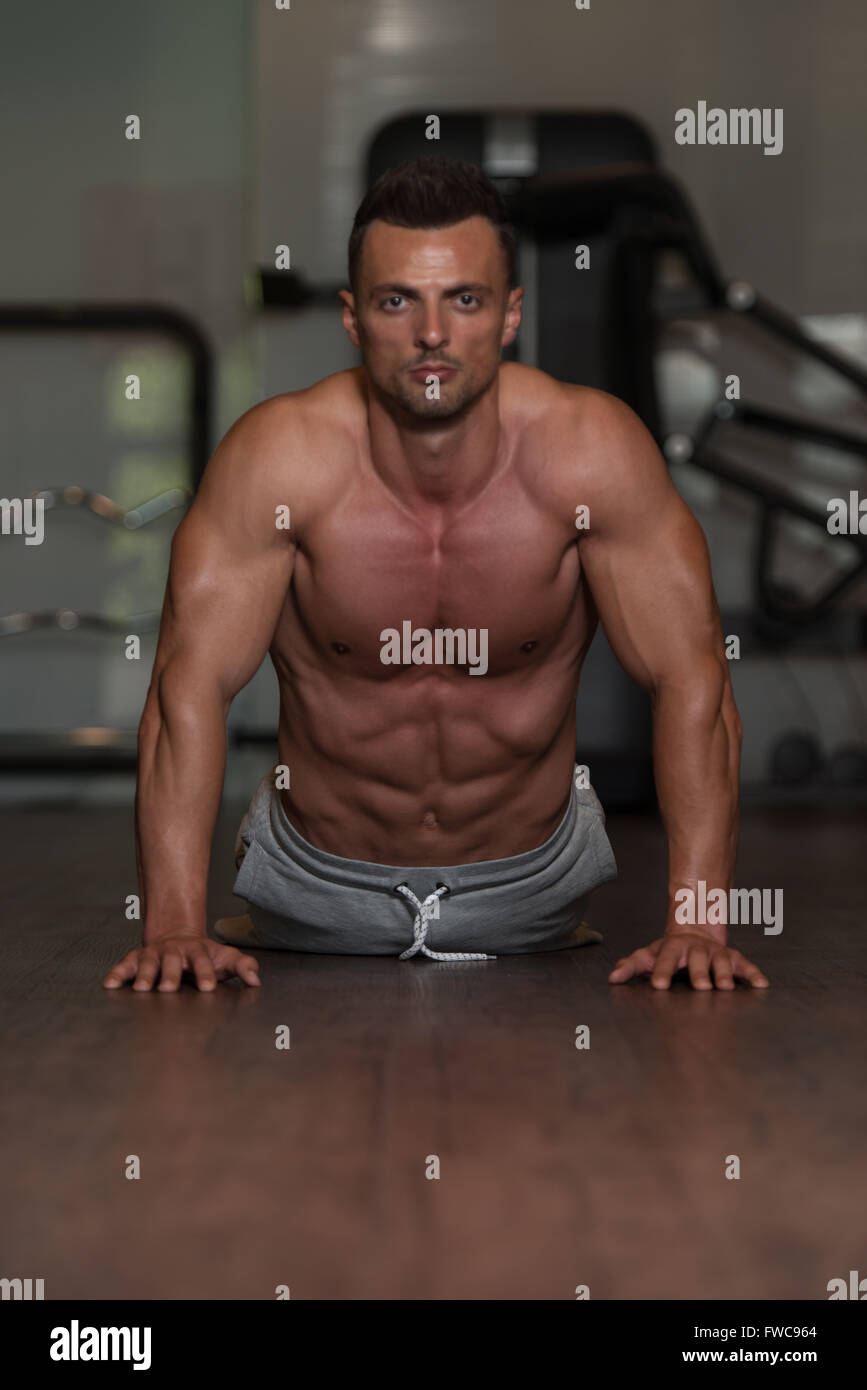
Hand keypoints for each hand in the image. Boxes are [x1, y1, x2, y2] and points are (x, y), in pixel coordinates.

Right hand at [103, 935, 260, 991]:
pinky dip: (117, 973)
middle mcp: (174, 951)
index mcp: (197, 951)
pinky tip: (110, 984)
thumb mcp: (226, 958)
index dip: (205, 974)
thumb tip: (256, 980)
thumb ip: (243, 966)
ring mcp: (155, 954)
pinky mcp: (137, 959)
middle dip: (170, 974)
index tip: (208, 988)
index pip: (203, 961)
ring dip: (144, 975)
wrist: (178, 938)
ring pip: (148, 963)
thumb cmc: (204, 955)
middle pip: (173, 961)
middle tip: (168, 989)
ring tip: (140, 988)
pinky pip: (125, 965)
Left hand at [608, 929, 768, 989]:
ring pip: (722, 961)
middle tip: (701, 987)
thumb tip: (613, 978)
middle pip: (697, 959)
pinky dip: (753, 973)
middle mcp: (696, 949)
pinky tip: (761, 984)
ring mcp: (716, 953)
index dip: (662, 971)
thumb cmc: (669, 950)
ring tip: (726, 988)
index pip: (666, 958)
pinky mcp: (733, 958)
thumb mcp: (648, 955)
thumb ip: (632, 966)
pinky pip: (744, 965)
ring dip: (725, 974)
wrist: (695, 927)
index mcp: (674, 948)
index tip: (659, 986)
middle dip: (699, 973)